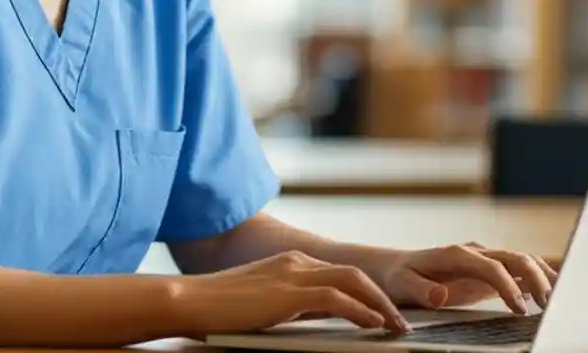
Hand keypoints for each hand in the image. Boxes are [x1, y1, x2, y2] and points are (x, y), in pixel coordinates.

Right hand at [173, 250, 412, 336]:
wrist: (188, 300)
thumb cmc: (216, 308)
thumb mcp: (261, 303)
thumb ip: (288, 304)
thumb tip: (312, 318)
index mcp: (290, 262)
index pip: (340, 273)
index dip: (366, 292)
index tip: (382, 312)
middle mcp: (297, 261)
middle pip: (354, 274)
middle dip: (381, 297)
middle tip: (399, 321)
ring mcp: (293, 274)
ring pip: (353, 282)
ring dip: (379, 304)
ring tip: (396, 326)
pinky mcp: (289, 293)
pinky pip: (337, 299)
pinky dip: (360, 311)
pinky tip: (373, 325)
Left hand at [368, 242, 557, 314]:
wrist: (395, 268)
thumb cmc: (398, 277)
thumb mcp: (401, 284)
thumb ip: (421, 289)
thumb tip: (442, 294)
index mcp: (456, 254)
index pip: (492, 266)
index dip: (509, 286)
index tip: (520, 309)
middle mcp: (474, 252)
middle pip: (515, 257)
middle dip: (536, 277)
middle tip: (550, 305)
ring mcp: (484, 259)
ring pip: (522, 260)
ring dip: (543, 276)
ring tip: (559, 299)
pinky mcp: (489, 270)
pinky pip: (519, 270)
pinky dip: (538, 277)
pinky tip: (553, 291)